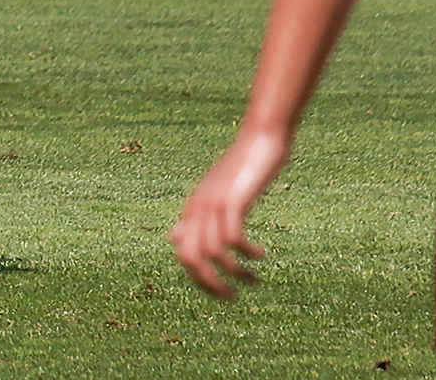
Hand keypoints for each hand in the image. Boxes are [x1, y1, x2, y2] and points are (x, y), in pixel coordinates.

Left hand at [169, 127, 289, 298]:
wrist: (259, 139)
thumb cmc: (241, 168)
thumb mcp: (213, 195)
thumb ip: (195, 217)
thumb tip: (174, 238)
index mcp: (192, 210)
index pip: (182, 253)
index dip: (197, 277)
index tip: (220, 290)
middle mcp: (198, 208)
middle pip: (190, 258)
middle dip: (209, 284)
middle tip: (232, 297)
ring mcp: (214, 204)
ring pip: (212, 252)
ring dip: (234, 273)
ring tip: (254, 281)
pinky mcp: (233, 200)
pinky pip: (232, 237)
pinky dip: (246, 252)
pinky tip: (262, 255)